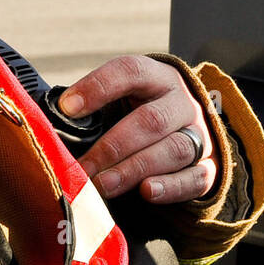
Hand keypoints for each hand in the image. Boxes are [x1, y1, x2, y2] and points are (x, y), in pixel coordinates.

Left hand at [60, 56, 215, 204]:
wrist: (191, 129)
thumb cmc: (143, 114)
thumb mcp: (125, 98)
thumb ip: (95, 108)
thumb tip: (53, 121)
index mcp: (157, 78)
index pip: (131, 72)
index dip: (99, 86)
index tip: (66, 108)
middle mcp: (182, 103)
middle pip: (151, 120)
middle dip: (112, 147)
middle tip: (82, 168)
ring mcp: (200, 135)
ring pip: (173, 149)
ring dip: (134, 169)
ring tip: (102, 185)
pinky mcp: (210, 167)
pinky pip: (195, 177)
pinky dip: (172, 187)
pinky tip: (147, 192)